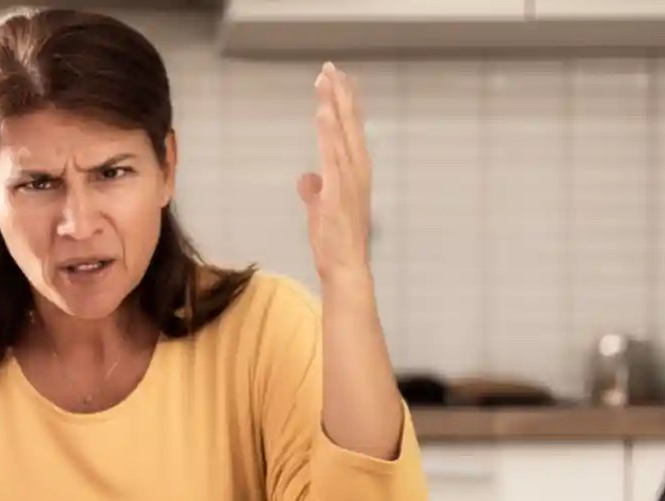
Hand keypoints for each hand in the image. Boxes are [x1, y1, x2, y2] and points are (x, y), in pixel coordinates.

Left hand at [297, 62, 371, 285]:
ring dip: (334, 106)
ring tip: (326, 79)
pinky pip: (332, 156)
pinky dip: (328, 134)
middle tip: (332, 68)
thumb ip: (314, 191)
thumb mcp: (319, 211)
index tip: (339, 81)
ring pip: (341, 134)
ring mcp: (349, 181)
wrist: (345, 269)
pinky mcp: (338, 192)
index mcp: (354, 174)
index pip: (349, 132)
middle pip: (349, 126)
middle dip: (340, 96)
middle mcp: (357, 172)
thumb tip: (307, 178)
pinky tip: (323, 113)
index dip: (344, 106)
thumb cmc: (335, 244)